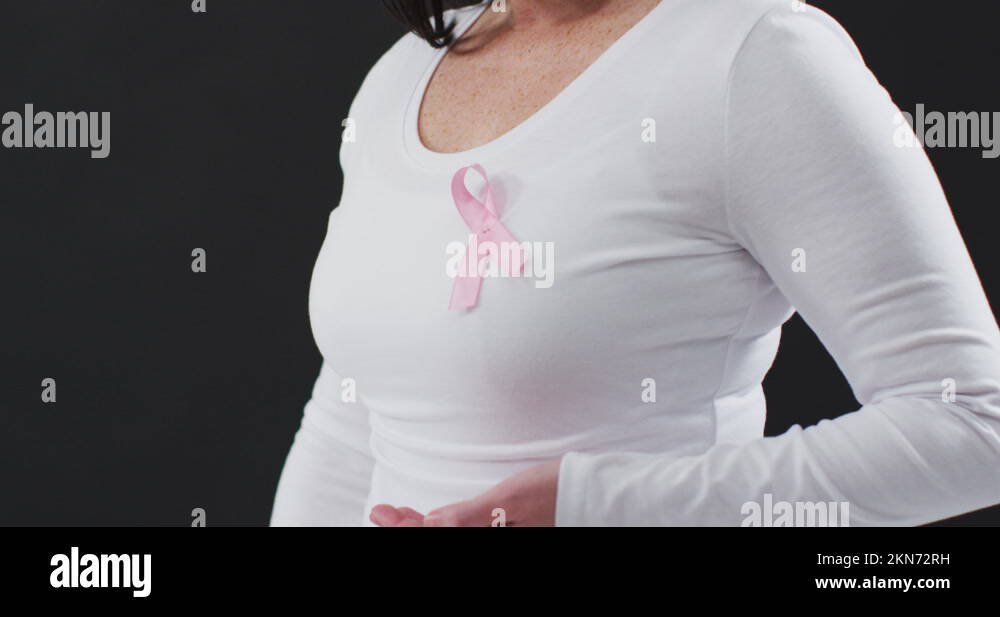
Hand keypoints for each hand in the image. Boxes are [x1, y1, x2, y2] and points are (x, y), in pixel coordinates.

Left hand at [369, 458, 560, 526]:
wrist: (591, 491)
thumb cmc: (555, 491)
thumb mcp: (510, 500)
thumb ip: (469, 517)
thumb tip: (431, 525)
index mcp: (489, 538)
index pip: (435, 538)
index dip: (405, 529)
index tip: (379, 515)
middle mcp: (490, 539)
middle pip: (437, 539)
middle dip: (406, 529)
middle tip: (378, 512)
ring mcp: (495, 535)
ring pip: (447, 535)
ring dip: (419, 527)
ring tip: (394, 514)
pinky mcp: (500, 528)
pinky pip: (462, 530)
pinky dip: (439, 525)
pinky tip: (431, 518)